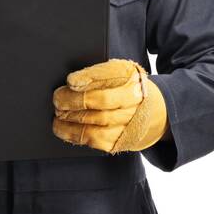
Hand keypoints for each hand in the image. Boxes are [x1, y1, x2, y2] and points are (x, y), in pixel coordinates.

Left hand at [52, 58, 168, 153]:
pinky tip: (62, 128)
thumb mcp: (119, 73)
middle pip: (101, 101)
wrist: (155, 112)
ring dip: (71, 119)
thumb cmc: (127, 88)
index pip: (109, 74)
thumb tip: (70, 82)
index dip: (88, 78)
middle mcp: (133, 98)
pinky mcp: (120, 139)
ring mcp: (129, 121)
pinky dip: (73, 134)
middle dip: (74, 100)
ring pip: (96, 122)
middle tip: (58, 98)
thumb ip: (99, 74)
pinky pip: (94, 139)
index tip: (70, 81)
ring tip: (58, 113)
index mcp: (131, 76)